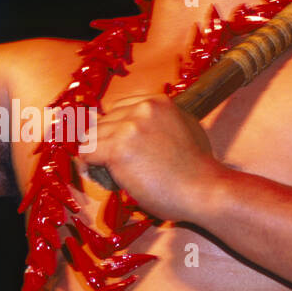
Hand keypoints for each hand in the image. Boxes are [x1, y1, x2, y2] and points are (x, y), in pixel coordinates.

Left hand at [80, 93, 219, 221]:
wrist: (204, 189)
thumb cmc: (199, 169)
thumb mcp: (187, 129)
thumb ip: (163, 122)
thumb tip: (141, 128)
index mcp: (158, 102)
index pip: (118, 108)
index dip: (115, 129)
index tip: (117, 146)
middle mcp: (142, 109)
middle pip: (103, 122)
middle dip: (106, 142)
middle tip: (116, 164)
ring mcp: (129, 127)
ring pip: (92, 136)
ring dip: (97, 154)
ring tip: (110, 171)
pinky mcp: (118, 149)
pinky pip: (87, 152)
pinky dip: (89, 165)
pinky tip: (99, 174)